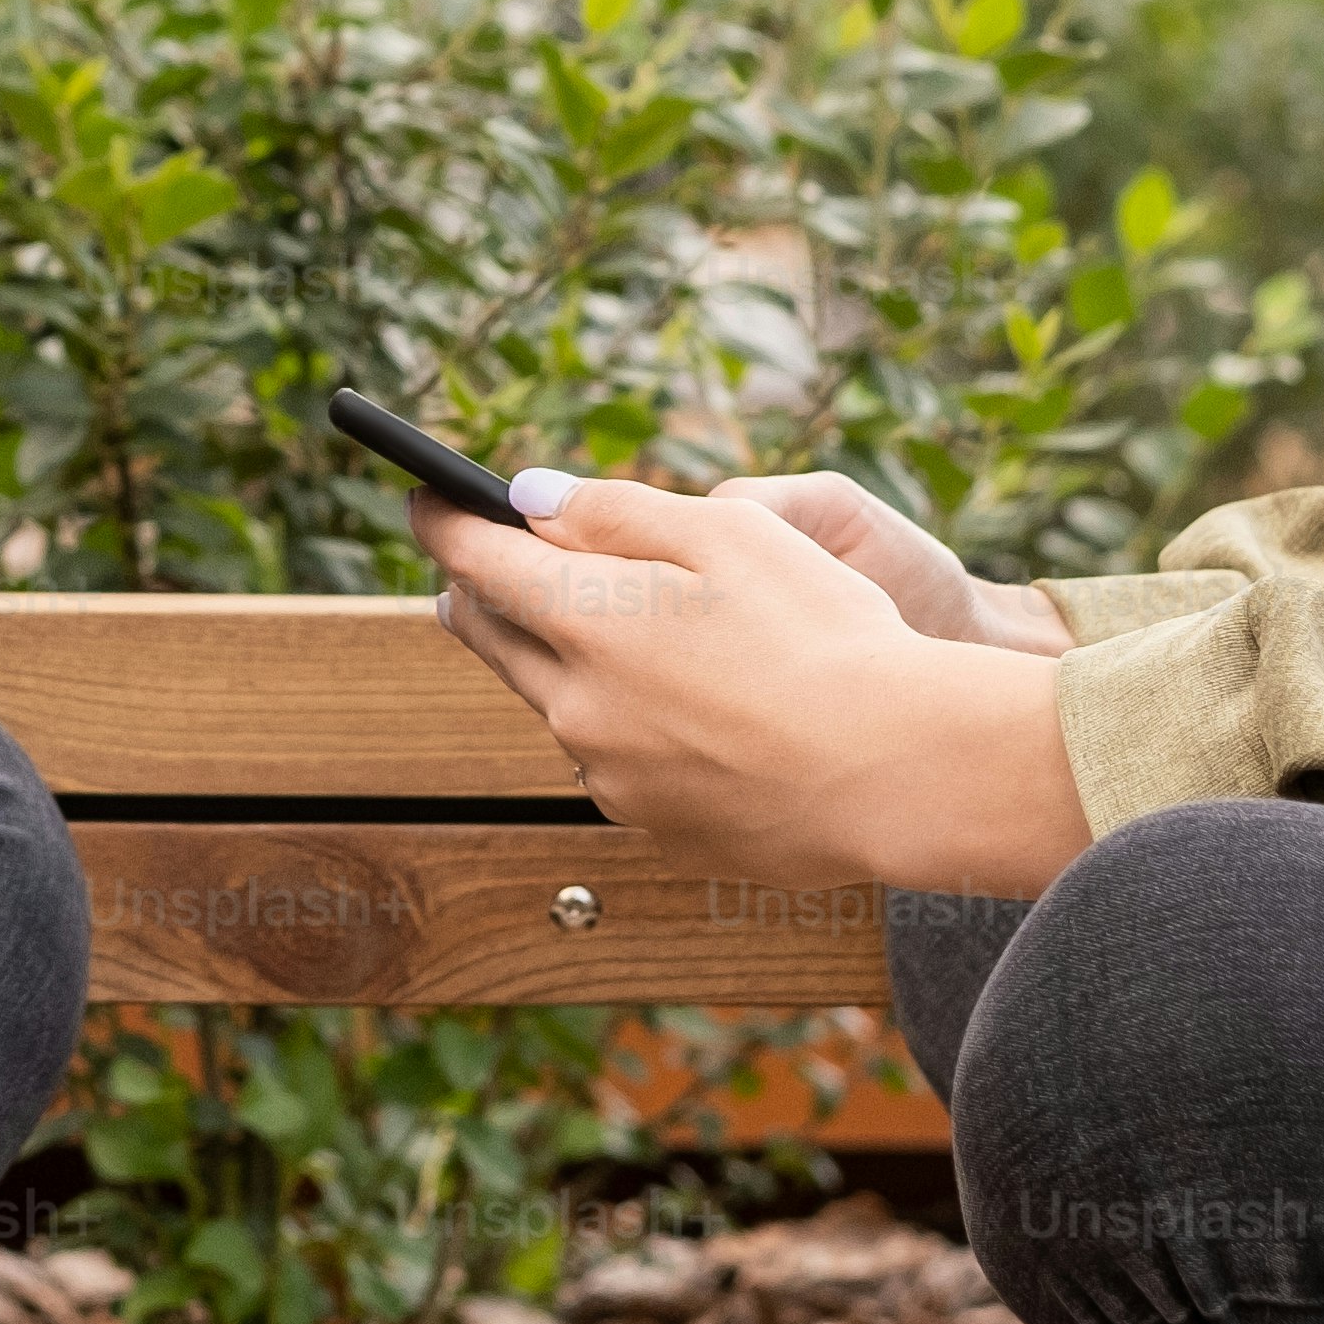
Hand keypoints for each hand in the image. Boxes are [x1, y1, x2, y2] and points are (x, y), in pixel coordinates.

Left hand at [408, 474, 1091, 898]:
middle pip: (492, 638)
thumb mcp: (731, 531)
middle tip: (477, 561)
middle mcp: (577, 707)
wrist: (899, 771)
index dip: (443, 520)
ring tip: (614, 633)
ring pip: (557, 704)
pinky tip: (693, 713)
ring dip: (565, 662)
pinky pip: (617, 763)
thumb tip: (529, 500)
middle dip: (478, 592)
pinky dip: (629, 725)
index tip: (425, 496)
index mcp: (586, 620)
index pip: (472, 561)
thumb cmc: (826, 633)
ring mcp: (612, 777)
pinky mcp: (656, 828)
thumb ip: (614, 510)